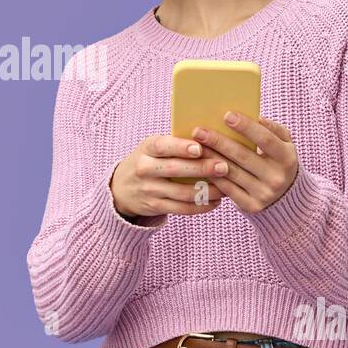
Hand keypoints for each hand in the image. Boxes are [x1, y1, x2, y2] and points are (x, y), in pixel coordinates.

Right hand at [109, 134, 227, 220]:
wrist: (121, 187)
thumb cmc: (148, 160)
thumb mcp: (153, 147)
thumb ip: (176, 144)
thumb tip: (213, 139)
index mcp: (146, 148)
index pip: (163, 146)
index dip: (181, 147)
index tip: (199, 148)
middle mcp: (144, 168)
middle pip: (175, 169)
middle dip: (202, 168)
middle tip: (224, 167)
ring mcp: (149, 189)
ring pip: (182, 193)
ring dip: (208, 191)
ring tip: (226, 187)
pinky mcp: (154, 206)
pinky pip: (182, 208)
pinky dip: (201, 206)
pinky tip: (215, 201)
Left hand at [190, 112, 298, 215]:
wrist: (286, 198)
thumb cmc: (278, 161)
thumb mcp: (284, 144)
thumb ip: (273, 129)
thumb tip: (255, 117)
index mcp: (287, 158)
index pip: (265, 139)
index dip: (246, 126)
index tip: (226, 115)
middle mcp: (277, 177)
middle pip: (243, 156)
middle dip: (218, 142)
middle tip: (198, 131)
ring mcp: (264, 193)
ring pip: (231, 172)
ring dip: (210, 158)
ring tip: (194, 146)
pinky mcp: (251, 206)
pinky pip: (227, 188)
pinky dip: (212, 175)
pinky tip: (200, 164)